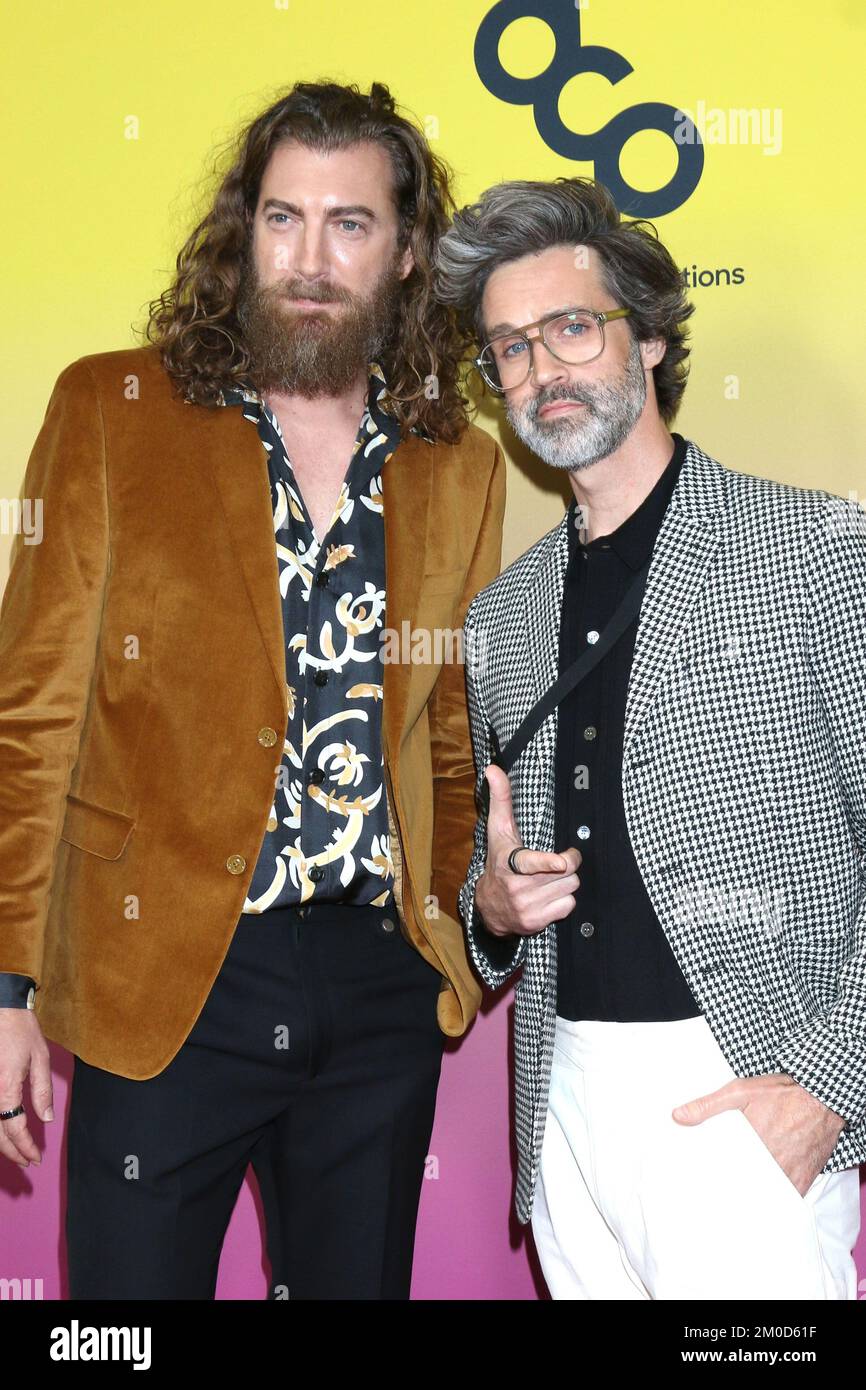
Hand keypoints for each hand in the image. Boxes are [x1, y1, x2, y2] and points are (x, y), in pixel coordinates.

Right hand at [0, 1007, 53, 1167]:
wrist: (0, 1009)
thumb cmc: (20, 1030)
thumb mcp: (40, 1058)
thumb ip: (42, 1091)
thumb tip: (47, 1118)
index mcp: (4, 1089)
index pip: (15, 1129)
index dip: (25, 1147)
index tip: (35, 1158)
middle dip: (12, 1152)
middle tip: (27, 1162)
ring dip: (1, 1144)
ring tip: (17, 1153)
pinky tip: (3, 1132)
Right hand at [474, 763, 581, 937]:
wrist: (489, 907)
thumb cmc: (499, 862)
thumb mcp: (499, 832)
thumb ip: (501, 799)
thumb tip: (492, 768)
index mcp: (509, 863)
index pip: (531, 863)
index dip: (549, 862)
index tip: (563, 862)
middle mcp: (517, 888)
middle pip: (566, 873)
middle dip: (565, 867)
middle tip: (554, 864)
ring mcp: (526, 908)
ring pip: (570, 888)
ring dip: (564, 883)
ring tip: (548, 881)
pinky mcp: (536, 923)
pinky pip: (568, 906)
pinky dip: (563, 901)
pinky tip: (548, 897)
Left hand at [672, 1071, 846, 1194]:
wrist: (822, 1098)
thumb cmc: (781, 1093)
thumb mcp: (739, 1091)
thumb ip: (708, 1105)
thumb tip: (678, 1116)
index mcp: (749, 1144)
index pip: (723, 1175)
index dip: (708, 1186)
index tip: (695, 1194)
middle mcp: (769, 1163)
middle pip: (743, 1189)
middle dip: (727, 1197)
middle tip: (709, 1205)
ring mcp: (787, 1174)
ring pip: (763, 1198)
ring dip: (750, 1201)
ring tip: (730, 1210)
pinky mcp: (803, 1180)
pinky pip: (785, 1199)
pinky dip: (773, 1202)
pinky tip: (760, 1205)